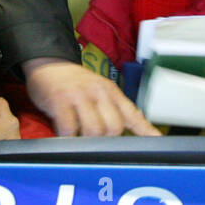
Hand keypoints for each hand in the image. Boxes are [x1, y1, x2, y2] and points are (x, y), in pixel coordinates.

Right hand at [23, 58, 160, 136]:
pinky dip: (67, 137)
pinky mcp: (60, 101)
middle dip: (105, 139)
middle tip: (93, 137)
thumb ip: (113, 110)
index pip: (133, 113)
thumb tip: (131, 132)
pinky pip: (69, 128)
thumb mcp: (98, 90)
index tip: (157, 141)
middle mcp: (98, 93)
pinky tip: (64, 134)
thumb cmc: (73, 83)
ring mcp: (79, 96)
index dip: (146, 130)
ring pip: (94, 130)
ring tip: (78, 135)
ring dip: (86, 139)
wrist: (47, 62)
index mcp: (111, 92)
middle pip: (114, 127)